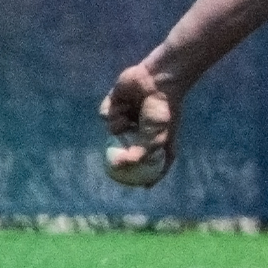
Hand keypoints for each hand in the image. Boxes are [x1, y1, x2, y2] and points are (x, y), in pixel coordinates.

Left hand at [100, 63, 176, 187]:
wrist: (157, 81)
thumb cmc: (162, 111)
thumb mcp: (155, 139)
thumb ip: (138, 156)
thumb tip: (118, 166)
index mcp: (156, 136)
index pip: (155, 159)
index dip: (150, 173)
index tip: (145, 187)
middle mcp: (142, 127)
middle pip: (126, 146)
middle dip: (120, 152)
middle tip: (115, 161)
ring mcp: (128, 115)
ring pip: (112, 129)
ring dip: (118, 123)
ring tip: (129, 114)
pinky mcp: (116, 102)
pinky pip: (105, 114)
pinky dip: (110, 110)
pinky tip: (121, 102)